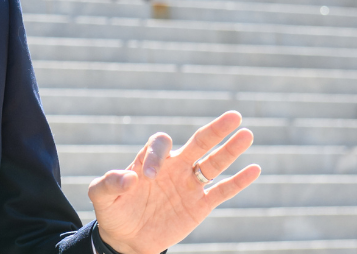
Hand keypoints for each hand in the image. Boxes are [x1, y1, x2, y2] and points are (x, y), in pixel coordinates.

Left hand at [88, 111, 261, 253]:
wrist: (128, 240)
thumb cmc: (114, 213)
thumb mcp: (101, 198)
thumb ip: (108, 184)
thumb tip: (130, 176)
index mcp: (149, 160)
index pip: (160, 144)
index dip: (156, 155)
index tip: (149, 176)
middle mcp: (173, 167)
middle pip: (198, 143)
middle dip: (214, 130)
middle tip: (233, 116)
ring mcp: (189, 185)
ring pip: (214, 163)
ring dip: (231, 150)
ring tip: (247, 134)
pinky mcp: (200, 205)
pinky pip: (223, 190)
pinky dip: (239, 181)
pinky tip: (255, 169)